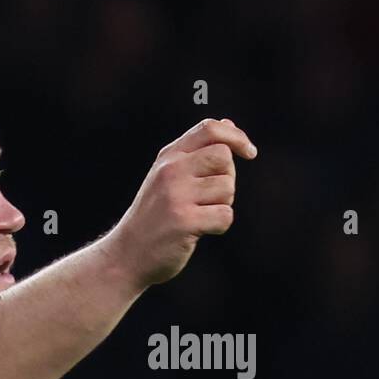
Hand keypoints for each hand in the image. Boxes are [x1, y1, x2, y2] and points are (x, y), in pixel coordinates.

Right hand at [104, 118, 256, 287]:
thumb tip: (229, 124)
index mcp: (168, 157)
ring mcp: (176, 195)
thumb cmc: (155, 216)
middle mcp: (171, 171)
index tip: (250, 152)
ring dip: (223, 204)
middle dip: (228, 177)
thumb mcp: (168, 176)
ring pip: (227, 187)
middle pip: (223, 156)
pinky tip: (201, 230)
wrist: (127, 254)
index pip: (210, 129)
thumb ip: (197, 151)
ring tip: (201, 214)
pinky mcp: (184, 221)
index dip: (237, 137)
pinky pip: (225, 215)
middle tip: (212, 197)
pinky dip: (220, 225)